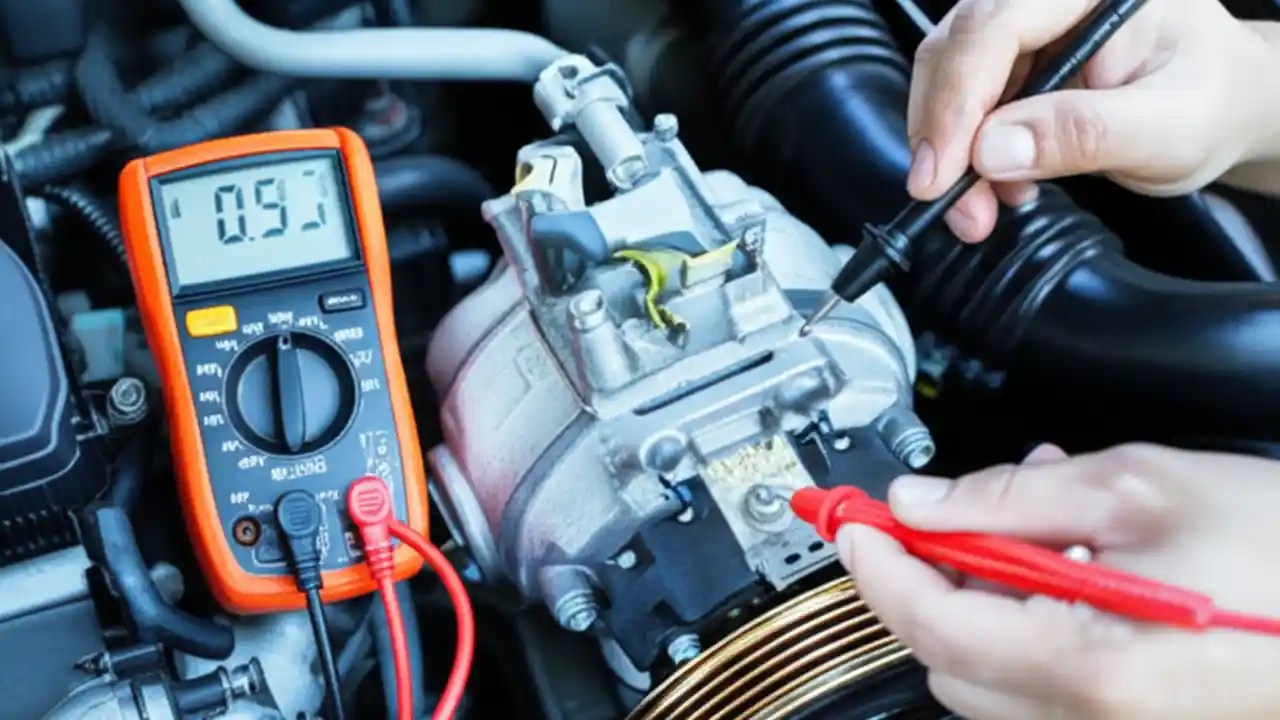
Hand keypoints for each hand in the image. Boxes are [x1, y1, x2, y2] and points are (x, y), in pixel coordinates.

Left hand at [840, 443, 1279, 718]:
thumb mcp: (1141, 486)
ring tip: (1032, 527)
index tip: (851, 524)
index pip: (929, 620)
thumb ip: (1010, 494)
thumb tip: (921, 501)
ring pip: (989, 677)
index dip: (877, 566)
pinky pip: (1043, 688)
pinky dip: (1028, 628)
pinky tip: (1068, 567)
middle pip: (948, 657)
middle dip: (930, 581)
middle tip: (948, 516)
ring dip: (982, 600)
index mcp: (1087, 665)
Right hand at [908, 0, 1279, 241]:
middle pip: (958, 48)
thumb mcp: (1168, 128)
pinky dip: (963, 156)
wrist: (1227, 112)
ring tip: (975, 208)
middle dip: (941, 132)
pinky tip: (992, 185)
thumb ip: (1083, 133)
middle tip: (946, 199)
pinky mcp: (1014, 64)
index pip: (998, 25)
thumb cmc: (1215, 104)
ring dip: (947, 151)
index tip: (940, 171)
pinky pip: (962, 104)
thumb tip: (993, 150)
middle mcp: (1052, 0)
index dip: (957, 99)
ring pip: (949, 78)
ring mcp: (1030, 28)